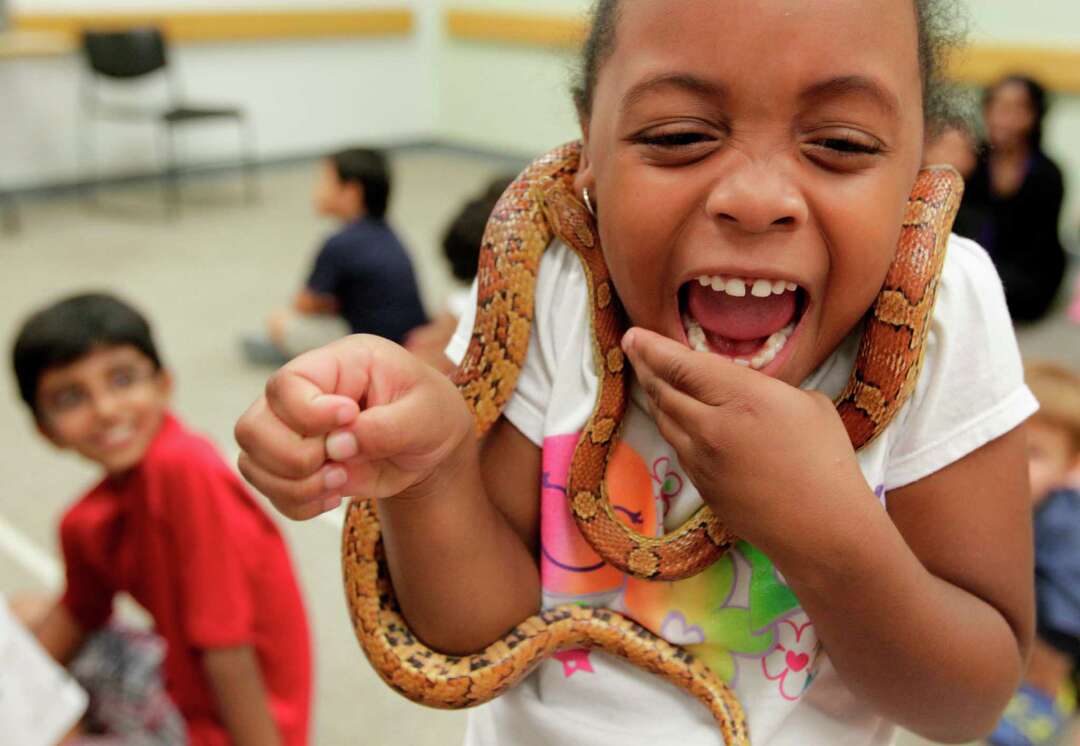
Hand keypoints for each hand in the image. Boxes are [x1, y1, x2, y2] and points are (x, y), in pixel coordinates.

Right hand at [235, 334, 472, 519]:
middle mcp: (304, 394)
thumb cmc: (431, 414)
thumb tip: (339, 445)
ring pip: (251, 460)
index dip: (308, 412)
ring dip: (294, 484)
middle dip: (295, 457)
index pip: (287, 384)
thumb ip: (386, 426)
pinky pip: (268, 489)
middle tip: (341, 463)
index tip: (351, 418)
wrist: (432, 447)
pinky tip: (334, 496)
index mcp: (339, 363)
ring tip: (340, 481)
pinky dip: (298, 502)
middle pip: (252, 426)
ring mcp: (292, 429)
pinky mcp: (294, 462)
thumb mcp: (425, 413)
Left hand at [621, 327, 868, 549]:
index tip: (633, 335)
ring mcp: (701, 460)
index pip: (682, 366)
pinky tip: (674, 418)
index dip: (652, 348)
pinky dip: (671, 426)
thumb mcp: (807, 403)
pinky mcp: (701, 487)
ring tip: (650, 378)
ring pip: (665, 420)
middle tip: (633, 349)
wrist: (823, 529)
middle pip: (663, 391)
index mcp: (741, 397)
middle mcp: (711, 426)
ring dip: (655, 396)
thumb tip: (747, 390)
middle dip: (644, 366)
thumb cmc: (828, 461)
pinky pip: (677, 447)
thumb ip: (766, 388)